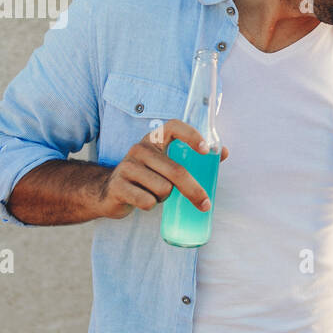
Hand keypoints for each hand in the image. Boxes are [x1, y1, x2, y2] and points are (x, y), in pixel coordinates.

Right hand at [97, 119, 228, 218]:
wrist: (110, 192)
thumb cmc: (147, 176)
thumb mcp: (166, 163)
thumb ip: (192, 157)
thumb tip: (222, 152)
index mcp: (154, 139)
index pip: (173, 127)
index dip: (191, 135)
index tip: (205, 150)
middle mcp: (140, 149)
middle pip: (176, 171)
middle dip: (194, 190)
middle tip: (205, 204)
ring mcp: (127, 166)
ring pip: (164, 189)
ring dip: (165, 198)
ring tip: (155, 193)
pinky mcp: (118, 186)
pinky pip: (148, 201)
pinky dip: (151, 205)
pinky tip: (143, 200)